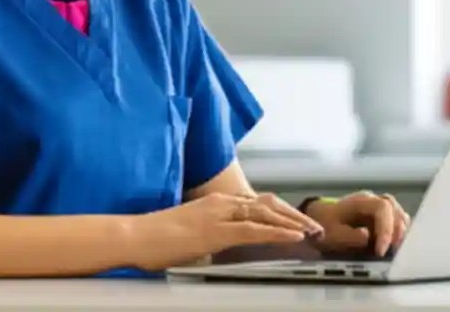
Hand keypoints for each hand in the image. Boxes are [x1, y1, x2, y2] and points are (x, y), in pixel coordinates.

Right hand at [131, 192, 323, 270]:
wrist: (135, 236)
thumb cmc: (157, 237)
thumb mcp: (193, 234)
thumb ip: (213, 235)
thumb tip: (224, 247)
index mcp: (217, 203)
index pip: (258, 203)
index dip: (282, 212)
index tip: (299, 222)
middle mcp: (222, 203)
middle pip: (269, 204)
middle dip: (294, 215)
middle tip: (314, 227)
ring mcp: (220, 214)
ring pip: (267, 214)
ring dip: (293, 223)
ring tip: (311, 232)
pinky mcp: (216, 230)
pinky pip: (255, 230)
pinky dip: (278, 232)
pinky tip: (293, 237)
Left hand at [305, 191, 410, 257]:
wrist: (319, 219)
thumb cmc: (325, 226)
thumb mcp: (332, 234)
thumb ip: (350, 236)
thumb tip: (368, 236)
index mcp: (359, 201)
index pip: (382, 207)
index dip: (386, 229)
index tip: (381, 251)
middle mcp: (372, 200)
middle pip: (393, 208)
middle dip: (396, 231)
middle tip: (392, 252)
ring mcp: (377, 206)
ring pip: (397, 213)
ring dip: (399, 232)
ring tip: (394, 251)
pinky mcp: (381, 216)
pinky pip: (396, 220)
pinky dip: (398, 233)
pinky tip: (394, 247)